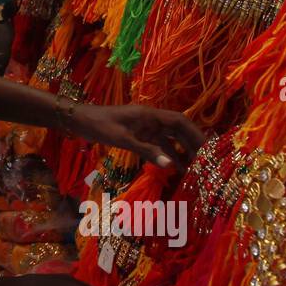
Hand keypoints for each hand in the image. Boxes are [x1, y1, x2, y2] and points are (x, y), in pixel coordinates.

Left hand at [69, 103, 205, 168]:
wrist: (78, 120)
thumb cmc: (99, 125)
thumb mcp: (122, 139)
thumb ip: (146, 151)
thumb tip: (171, 165)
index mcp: (150, 115)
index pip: (180, 121)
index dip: (195, 133)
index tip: (208, 148)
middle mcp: (151, 120)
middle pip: (178, 131)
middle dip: (192, 145)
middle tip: (205, 163)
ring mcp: (144, 128)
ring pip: (169, 139)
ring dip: (181, 152)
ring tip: (194, 169)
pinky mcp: (137, 135)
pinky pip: (158, 145)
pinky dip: (167, 155)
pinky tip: (173, 167)